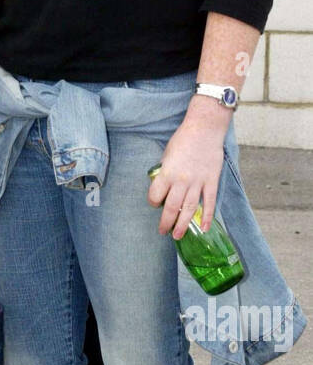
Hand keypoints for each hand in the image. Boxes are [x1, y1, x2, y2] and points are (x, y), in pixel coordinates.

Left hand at [148, 100, 228, 238]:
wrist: (205, 129)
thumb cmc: (183, 139)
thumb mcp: (167, 154)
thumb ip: (165, 172)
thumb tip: (163, 186)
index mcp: (167, 173)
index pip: (155, 196)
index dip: (153, 202)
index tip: (155, 204)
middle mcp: (181, 181)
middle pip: (171, 208)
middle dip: (166, 222)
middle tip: (163, 232)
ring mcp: (198, 182)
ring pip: (189, 209)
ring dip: (183, 225)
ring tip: (178, 235)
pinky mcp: (212, 181)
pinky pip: (209, 203)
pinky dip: (208, 217)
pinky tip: (205, 229)